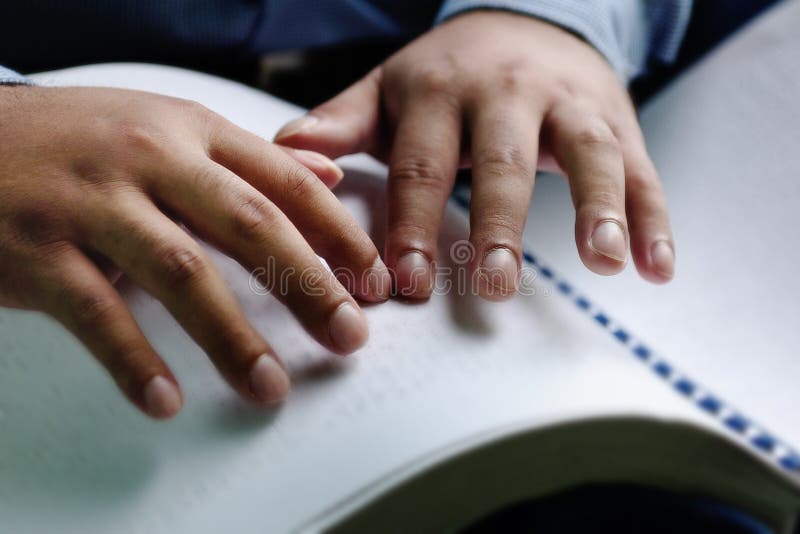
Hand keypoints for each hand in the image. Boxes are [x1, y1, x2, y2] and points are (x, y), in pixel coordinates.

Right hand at [0, 86, 390, 418]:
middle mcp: (148, 159)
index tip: (374, 280)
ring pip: (182, 273)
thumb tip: (331, 181)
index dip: (338, 234)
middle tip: (349, 337)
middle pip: (250, 225)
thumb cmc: (78, 140)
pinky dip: (135, 363)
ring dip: (233, 339)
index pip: (285, 181)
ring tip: (271, 388)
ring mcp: (91, 203)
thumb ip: (248, 160)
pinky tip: (165, 400)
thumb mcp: (166, 128)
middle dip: (308, 287)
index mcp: (190, 130)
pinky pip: (98, 314)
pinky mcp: (37, 250)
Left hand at [275, 10, 675, 299]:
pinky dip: (653, 217)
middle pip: (503, 159)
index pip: (421, 163)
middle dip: (499, 223)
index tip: (404, 283)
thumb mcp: (390, 90)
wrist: (526, 17)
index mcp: (439, 92)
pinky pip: (638, 167)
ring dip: (598, 208)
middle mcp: (506, 92)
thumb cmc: (448, 75)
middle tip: (492, 284)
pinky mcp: (614, 120)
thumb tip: (288, 152)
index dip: (412, 223)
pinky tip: (658, 268)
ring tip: (605, 263)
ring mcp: (567, 103)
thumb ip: (341, 122)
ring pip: (586, 152)